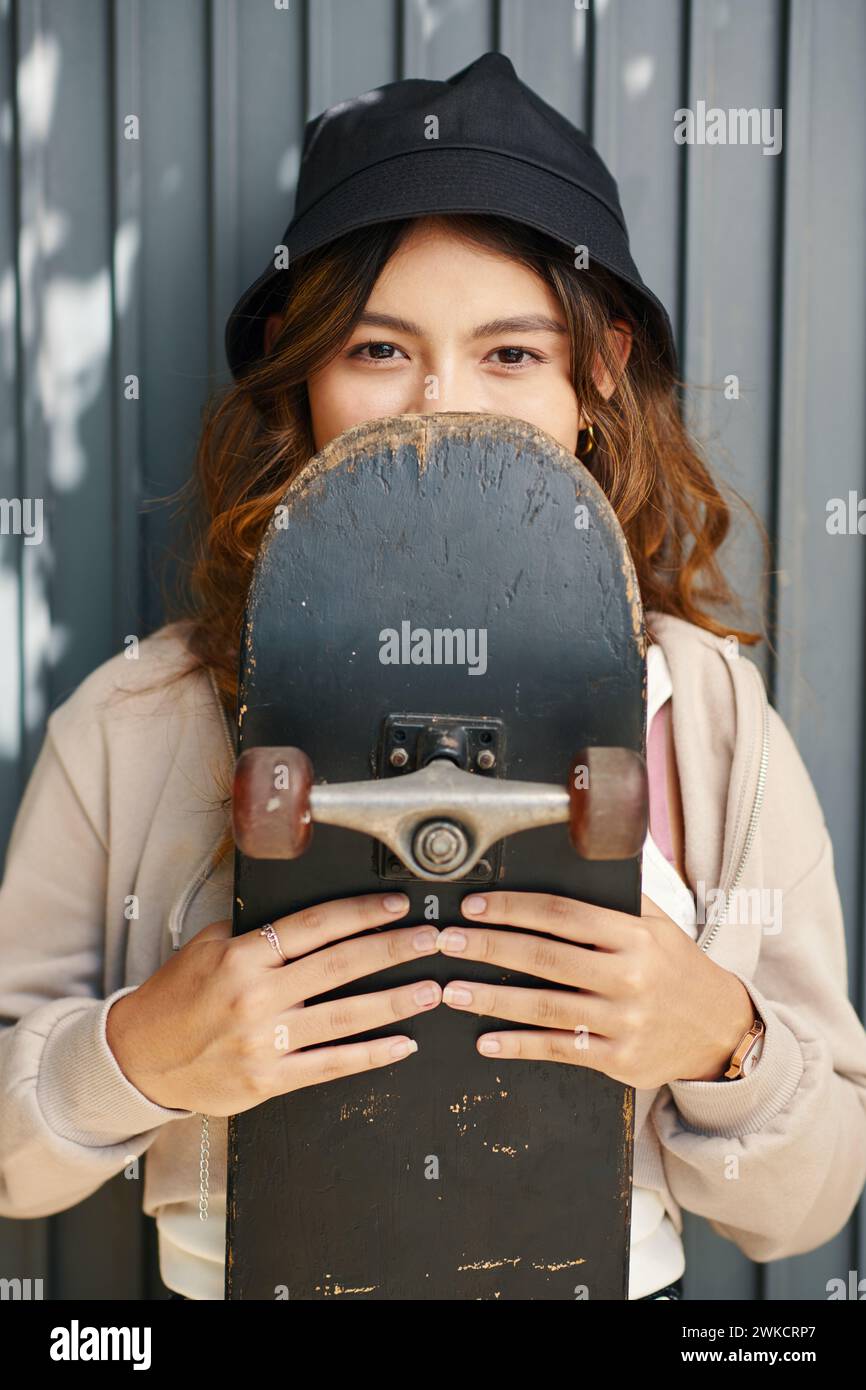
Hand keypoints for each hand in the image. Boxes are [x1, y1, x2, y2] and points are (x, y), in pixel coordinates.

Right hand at [105, 892, 440, 1115]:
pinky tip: (402, 1044)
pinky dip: (370, 1055)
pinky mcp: (269, 1081)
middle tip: (432, 939)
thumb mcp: (207, 946)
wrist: (141, 1058)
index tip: (396, 906)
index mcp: (242, 957)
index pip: (313, 926)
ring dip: (394, 1002)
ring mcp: (265, 1043)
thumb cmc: (177, 996)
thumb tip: (308, 913)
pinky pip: (331, 1066)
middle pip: (339, 967)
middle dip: (391, 950)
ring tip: (431, 989)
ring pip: (344, 1017)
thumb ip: (255, 931)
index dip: (359, 913)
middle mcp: (256, 997)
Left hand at [437, 891, 756, 1088]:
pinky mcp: (618, 1060)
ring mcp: (623, 1022)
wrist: (720, 1030)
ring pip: (545, 1007)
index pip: (563, 914)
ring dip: (492, 998)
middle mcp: (629, 977)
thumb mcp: (659, 925)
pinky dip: (519, 1045)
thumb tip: (573, 861)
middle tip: (447, 942)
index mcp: (635, 936)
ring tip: (451, 990)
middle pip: (545, 958)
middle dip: (489, 947)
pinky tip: (486, 1040)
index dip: (514, 908)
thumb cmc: (678, 969)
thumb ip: (617, 900)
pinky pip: (559, 1051)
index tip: (475, 906)